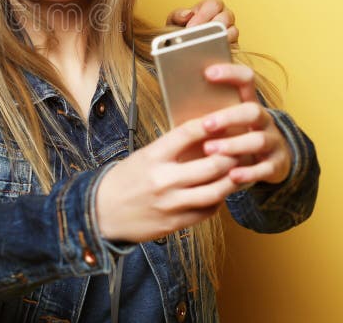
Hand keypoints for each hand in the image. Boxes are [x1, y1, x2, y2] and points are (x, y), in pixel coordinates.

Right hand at [95, 118, 239, 241]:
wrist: (101, 212)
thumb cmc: (123, 181)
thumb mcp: (142, 158)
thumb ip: (169, 150)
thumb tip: (202, 138)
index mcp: (152, 157)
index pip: (187, 134)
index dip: (210, 124)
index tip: (224, 119)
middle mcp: (163, 179)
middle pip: (212, 164)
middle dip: (231, 156)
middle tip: (240, 149)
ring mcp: (171, 203)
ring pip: (216, 191)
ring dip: (232, 180)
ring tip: (238, 172)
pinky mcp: (176, 222)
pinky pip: (207, 211)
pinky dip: (218, 201)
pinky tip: (220, 193)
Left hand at [166, 0, 238, 43]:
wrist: (181, 47)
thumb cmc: (180, 30)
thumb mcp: (175, 20)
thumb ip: (178, 15)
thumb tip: (187, 14)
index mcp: (210, 7)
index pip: (214, 4)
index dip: (203, 15)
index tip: (191, 27)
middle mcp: (223, 17)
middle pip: (226, 16)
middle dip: (212, 27)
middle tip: (198, 37)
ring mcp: (230, 31)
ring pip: (233, 31)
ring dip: (219, 38)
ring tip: (205, 46)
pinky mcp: (232, 46)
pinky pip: (233, 47)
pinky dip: (223, 50)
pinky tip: (211, 55)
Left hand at [201, 63, 291, 185]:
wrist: (271, 162)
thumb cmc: (235, 138)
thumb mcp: (224, 124)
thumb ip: (207, 114)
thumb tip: (175, 105)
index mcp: (248, 103)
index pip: (245, 79)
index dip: (230, 73)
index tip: (208, 72)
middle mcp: (264, 120)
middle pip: (252, 111)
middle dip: (228, 117)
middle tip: (206, 124)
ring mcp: (273, 142)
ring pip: (258, 140)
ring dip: (233, 145)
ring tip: (211, 150)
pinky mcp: (277, 165)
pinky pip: (265, 168)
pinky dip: (249, 172)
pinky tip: (232, 176)